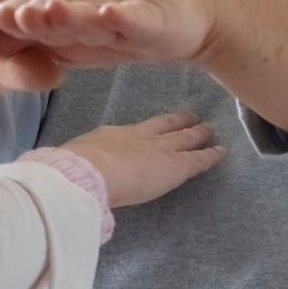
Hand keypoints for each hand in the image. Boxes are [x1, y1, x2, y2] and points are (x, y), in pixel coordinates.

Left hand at [0, 0, 223, 69]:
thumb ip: (36, 42)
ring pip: (83, 7)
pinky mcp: (150, 13)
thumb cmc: (126, 25)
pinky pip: (133, 14)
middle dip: (14, 10)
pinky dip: (120, 13)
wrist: (189, 6)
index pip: (20, 14)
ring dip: (59, 10)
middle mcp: (84, 1)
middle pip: (44, 5)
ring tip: (31, 12)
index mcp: (63, 9)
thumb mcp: (77, 42)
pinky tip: (106, 14)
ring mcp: (117, 4)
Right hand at [60, 111, 223, 206]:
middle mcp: (139, 136)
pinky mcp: (176, 165)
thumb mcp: (73, 160)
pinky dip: (210, 154)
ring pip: (184, 138)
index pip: (134, 131)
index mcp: (111, 136)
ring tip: (209, 129)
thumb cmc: (74, 169)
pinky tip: (220, 151)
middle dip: (178, 121)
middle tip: (190, 116)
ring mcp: (160, 149)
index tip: (154, 127)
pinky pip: (198, 159)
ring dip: (197, 133)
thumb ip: (77, 164)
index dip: (148, 129)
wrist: (89, 172)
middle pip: (164, 126)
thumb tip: (67, 172)